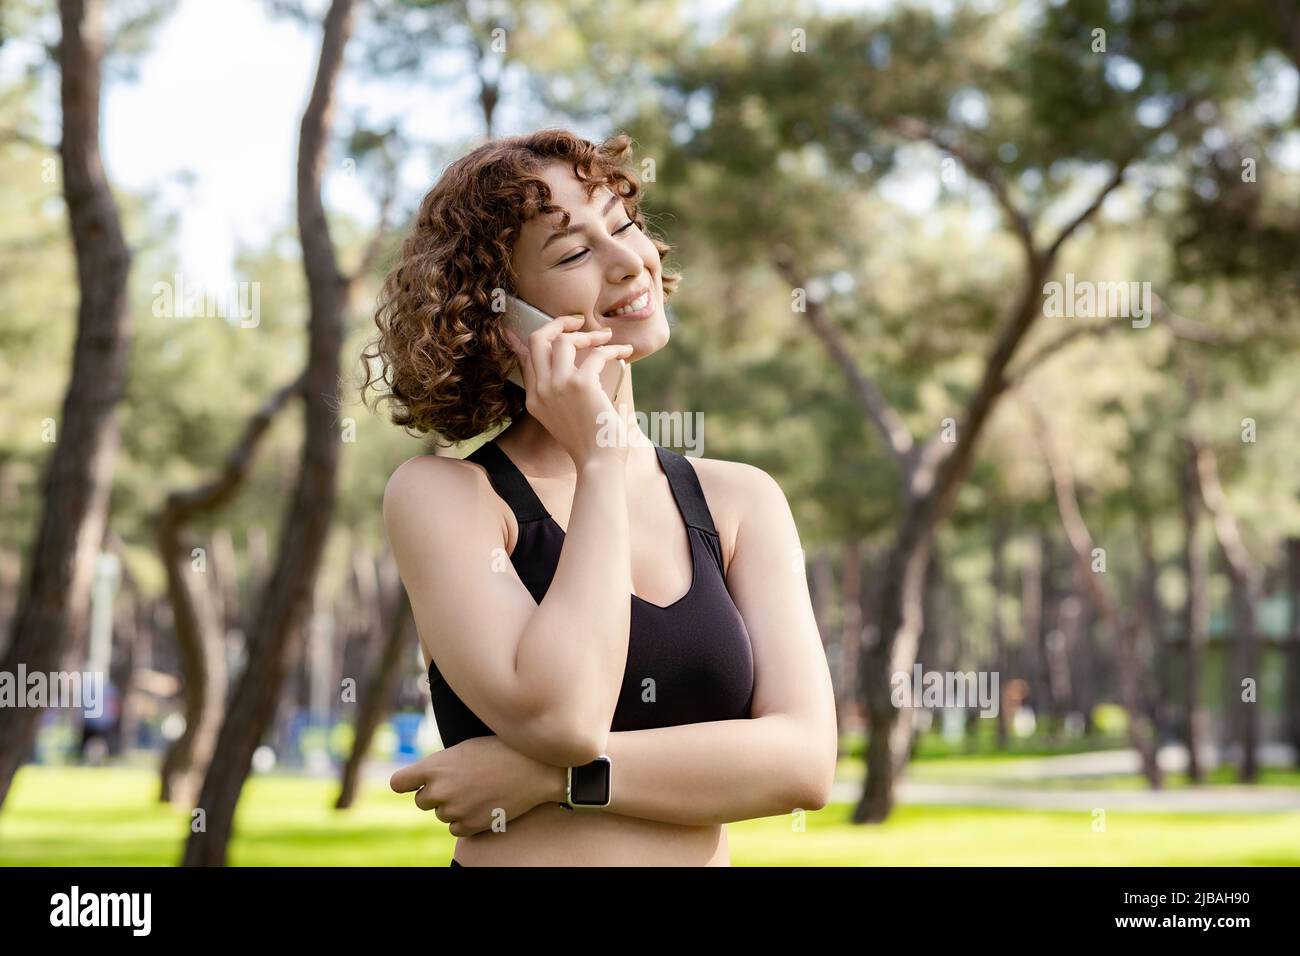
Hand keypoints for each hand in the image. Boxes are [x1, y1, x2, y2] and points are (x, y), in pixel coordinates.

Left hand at [389, 735, 562, 836]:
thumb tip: (428, 778)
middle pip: (421, 801)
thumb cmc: (501, 750)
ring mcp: (455, 810)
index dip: (407, 783)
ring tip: (478, 790)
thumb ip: (442, 764)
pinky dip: (465, 820)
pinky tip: (482, 804)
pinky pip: (456, 828)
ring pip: (441, 814)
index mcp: (435, 766)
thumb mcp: (465, 748)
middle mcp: (440, 790)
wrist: (534, 768)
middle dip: (436, 794)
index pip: (399, 783)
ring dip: (453, 806)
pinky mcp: (470, 826)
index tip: (415, 782)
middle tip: (461, 782)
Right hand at [503, 314, 634, 468]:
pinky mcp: (581, 384)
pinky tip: (625, 352)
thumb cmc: (590, 443)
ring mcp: (558, 385)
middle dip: (557, 323)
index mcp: (534, 399)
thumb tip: (575, 370)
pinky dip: (613, 349)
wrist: (598, 463)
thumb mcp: (564, 418)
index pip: (527, 357)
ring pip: (564, 340)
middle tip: (577, 321)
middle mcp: (541, 389)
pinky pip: (597, 353)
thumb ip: (561, 394)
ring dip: (588, 335)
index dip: (535, 338)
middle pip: (537, 339)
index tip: (547, 324)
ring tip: (606, 338)